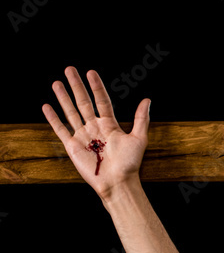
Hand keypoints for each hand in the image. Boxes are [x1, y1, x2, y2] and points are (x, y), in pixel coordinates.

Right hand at [42, 66, 150, 197]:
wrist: (117, 182)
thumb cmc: (130, 164)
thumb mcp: (139, 139)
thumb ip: (141, 119)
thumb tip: (147, 99)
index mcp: (110, 125)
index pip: (101, 101)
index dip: (96, 87)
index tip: (90, 72)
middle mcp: (95, 128)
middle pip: (83, 102)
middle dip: (77, 86)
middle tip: (69, 69)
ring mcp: (83, 136)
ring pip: (71, 112)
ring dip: (64, 97)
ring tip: (57, 82)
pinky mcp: (72, 146)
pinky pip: (61, 129)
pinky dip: (53, 118)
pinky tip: (47, 106)